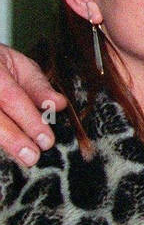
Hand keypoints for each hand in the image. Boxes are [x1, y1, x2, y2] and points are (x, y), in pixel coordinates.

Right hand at [0, 46, 65, 166]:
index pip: (10, 96)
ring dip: (2, 143)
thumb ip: (37, 86)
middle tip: (32, 157)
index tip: (46, 140)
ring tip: (19, 159)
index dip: (29, 120)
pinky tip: (5, 156)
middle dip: (12, 138)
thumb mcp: (19, 65)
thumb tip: (57, 104)